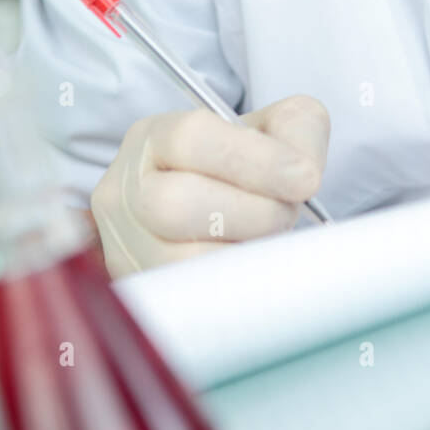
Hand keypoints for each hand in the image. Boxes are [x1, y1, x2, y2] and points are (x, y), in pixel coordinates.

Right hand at [89, 94, 328, 277]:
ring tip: (267, 238)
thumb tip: (303, 172)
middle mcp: (124, 190)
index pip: (191, 139)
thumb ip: (298, 130)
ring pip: (183, 260)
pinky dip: (236, 285)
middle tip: (286, 213)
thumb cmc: (247, 167)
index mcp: (153, 138)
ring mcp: (124, 247)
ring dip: (247, 252)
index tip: (306, 177)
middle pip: (176, 204)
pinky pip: (192, 300)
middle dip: (253, 212)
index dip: (254, 160)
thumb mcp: (275, 129)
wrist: (221, 210)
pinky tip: (252, 268)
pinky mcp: (141, 293)